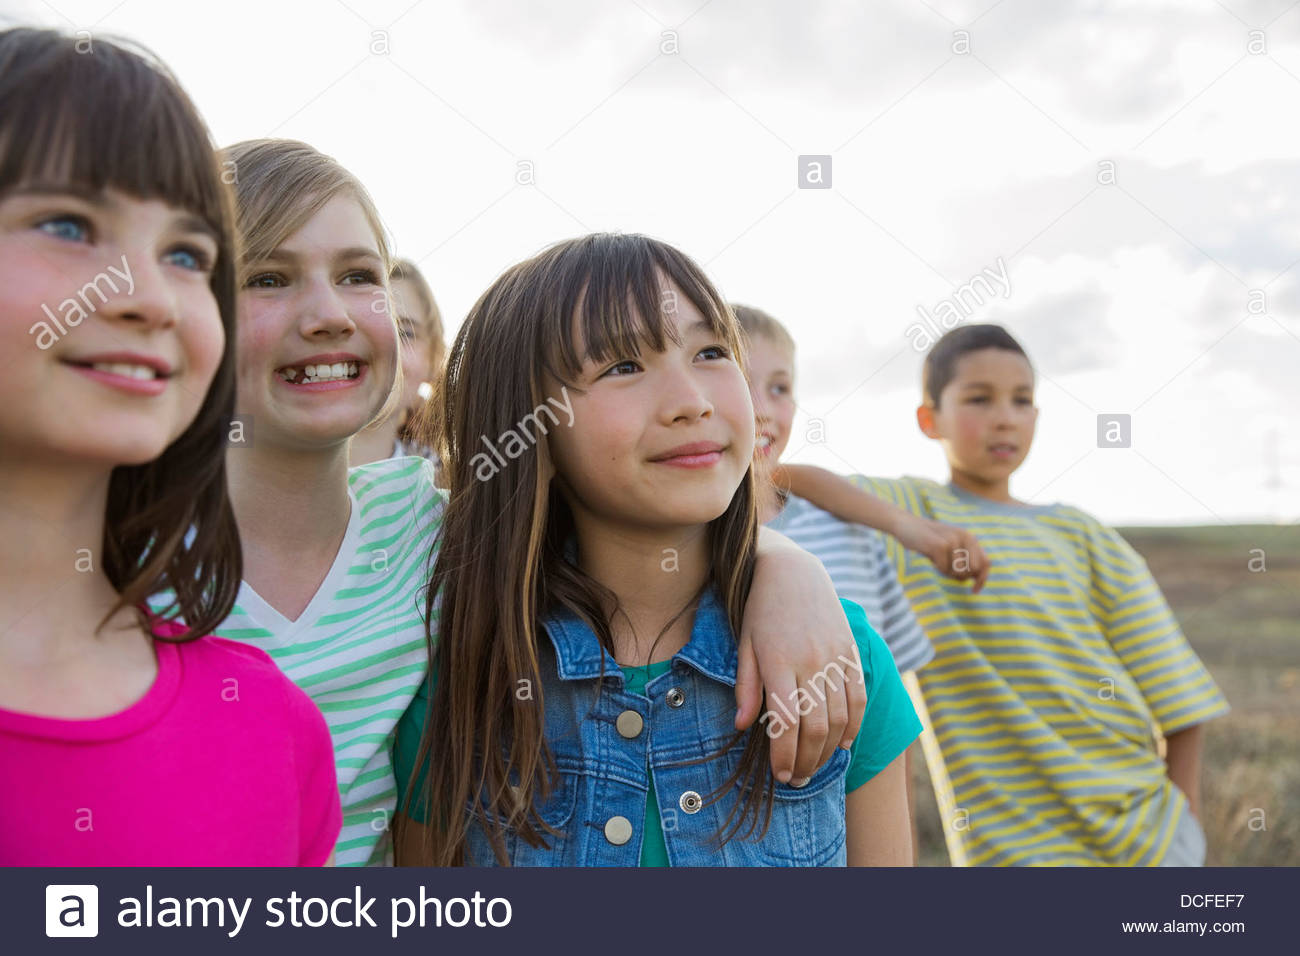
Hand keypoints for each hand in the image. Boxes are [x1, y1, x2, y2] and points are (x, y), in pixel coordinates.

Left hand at [736, 547, 865, 782]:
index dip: (785, 754)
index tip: (781, 774)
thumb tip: (743, 726)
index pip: (786, 721)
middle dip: (807, 760)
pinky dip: (854, 725)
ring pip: (841, 717)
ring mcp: (834, 656)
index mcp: (778, 661)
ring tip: (815, 766)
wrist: (793, 571)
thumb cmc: (760, 609)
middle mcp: (810, 661)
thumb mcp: (744, 644)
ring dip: (829, 750)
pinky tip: (843, 743)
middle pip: (816, 726)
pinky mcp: (849, 652)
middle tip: (798, 779)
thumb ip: (746, 687)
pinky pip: (858, 697)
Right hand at [891, 514, 989, 592]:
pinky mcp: (939, 545)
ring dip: (946, 572)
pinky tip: (930, 558)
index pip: (985, 564)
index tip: (973, 591)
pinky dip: (937, 568)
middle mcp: (965, 536)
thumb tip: (976, 579)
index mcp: (970, 538)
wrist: (905, 524)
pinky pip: (944, 569)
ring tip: (936, 561)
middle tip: (945, 569)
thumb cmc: (928, 541)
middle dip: (960, 576)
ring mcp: (952, 540)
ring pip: (958, 572)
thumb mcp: (950, 549)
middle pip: (972, 571)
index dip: (982, 580)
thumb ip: (965, 560)